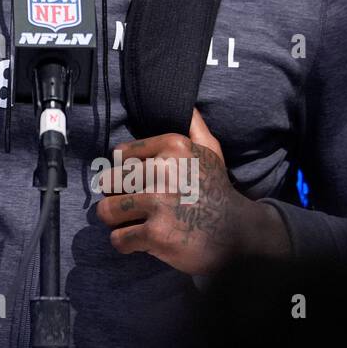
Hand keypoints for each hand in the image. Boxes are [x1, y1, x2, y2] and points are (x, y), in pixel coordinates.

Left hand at [95, 107, 289, 275]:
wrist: (239, 233)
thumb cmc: (217, 191)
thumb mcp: (211, 152)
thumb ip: (195, 126)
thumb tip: (187, 104)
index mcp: (173, 146)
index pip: (120, 155)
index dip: (124, 171)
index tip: (137, 182)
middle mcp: (163, 170)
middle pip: (109, 181)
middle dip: (116, 195)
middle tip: (130, 205)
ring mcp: (158, 203)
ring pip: (107, 210)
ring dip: (115, 220)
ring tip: (129, 222)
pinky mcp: (156, 234)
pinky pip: (119, 238)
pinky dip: (125, 243)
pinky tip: (138, 241)